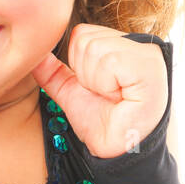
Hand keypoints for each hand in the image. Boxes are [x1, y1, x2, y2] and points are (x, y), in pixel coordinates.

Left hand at [30, 24, 167, 158]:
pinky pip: (109, 60)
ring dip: (95, 81)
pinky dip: (106, 84)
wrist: (115, 150)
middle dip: (85, 73)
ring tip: (113, 97)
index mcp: (124, 45)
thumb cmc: (101, 123)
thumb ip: (53, 71)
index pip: (82, 33)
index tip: (98, 88)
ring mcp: (148, 54)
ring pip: (94, 48)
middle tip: (106, 94)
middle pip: (85, 38)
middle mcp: (141, 44)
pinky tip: (121, 98)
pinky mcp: (150, 66)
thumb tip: (34, 54)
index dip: (80, 66)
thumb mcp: (71, 92)